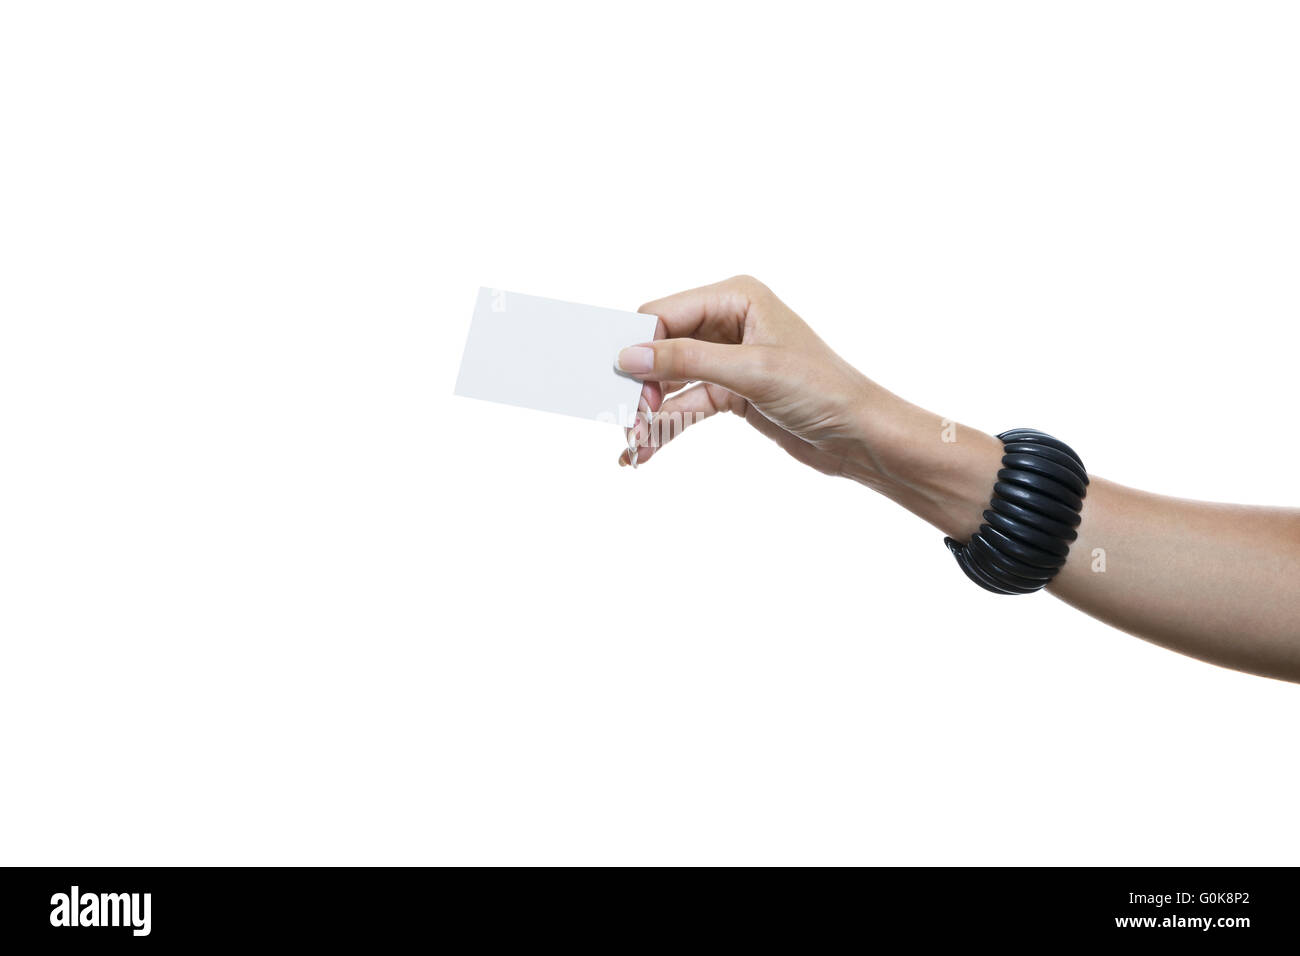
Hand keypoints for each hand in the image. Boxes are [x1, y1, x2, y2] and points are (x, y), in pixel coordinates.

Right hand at [616, 275, 1003, 541]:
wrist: (862, 437)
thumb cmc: (824, 391)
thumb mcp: (752, 373)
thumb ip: (686, 362)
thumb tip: (627, 356)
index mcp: (736, 297)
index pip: (664, 314)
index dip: (636, 347)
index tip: (613, 383)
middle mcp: (728, 320)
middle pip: (660, 347)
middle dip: (639, 386)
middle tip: (624, 422)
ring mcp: (727, 357)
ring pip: (669, 381)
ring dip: (648, 414)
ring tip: (632, 447)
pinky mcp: (730, 391)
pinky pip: (684, 405)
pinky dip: (665, 427)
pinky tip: (645, 453)